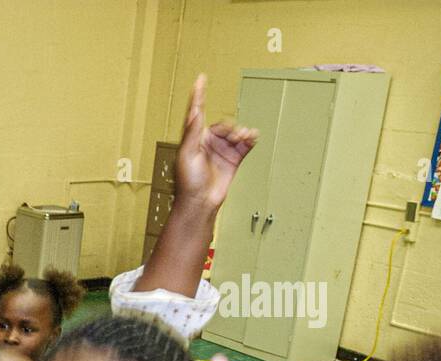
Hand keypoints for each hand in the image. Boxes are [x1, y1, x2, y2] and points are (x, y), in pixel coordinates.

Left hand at [175, 74, 257, 212]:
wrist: (201, 202)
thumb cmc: (188, 181)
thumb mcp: (187, 154)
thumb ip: (193, 132)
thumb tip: (195, 111)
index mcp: (194, 138)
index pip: (197, 112)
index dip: (199, 95)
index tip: (201, 78)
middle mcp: (208, 142)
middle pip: (223, 124)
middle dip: (230, 128)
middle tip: (234, 136)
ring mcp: (222, 150)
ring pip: (236, 133)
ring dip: (241, 133)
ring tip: (245, 138)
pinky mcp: (233, 159)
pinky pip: (245, 145)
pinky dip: (250, 139)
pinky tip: (253, 138)